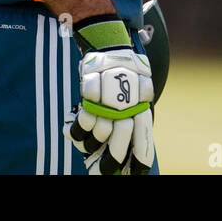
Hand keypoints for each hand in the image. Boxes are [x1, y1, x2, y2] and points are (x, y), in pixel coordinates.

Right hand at [66, 16, 154, 174]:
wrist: (111, 45)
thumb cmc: (127, 72)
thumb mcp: (141, 91)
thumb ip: (138, 114)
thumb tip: (139, 143)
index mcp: (141, 104)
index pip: (142, 137)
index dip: (139, 159)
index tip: (137, 175)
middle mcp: (126, 102)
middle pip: (120, 137)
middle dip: (112, 159)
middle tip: (105, 172)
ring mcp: (108, 97)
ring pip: (100, 130)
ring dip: (94, 142)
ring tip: (90, 147)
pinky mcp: (91, 90)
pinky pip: (83, 117)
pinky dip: (80, 128)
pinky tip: (78, 130)